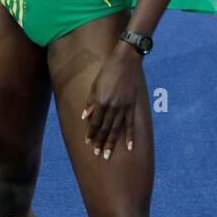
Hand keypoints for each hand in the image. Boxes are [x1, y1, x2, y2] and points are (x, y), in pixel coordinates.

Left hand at [82, 45, 141, 160]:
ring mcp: (123, 106)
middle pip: (105, 128)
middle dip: (101, 142)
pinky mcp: (132, 105)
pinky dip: (130, 136)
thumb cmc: (108, 71)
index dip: (91, 133)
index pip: (94, 122)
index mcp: (100, 101)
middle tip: (98, 155)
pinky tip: (129, 147)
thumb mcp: (95, 85)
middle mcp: (111, 106)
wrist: (126, 61)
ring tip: (108, 155)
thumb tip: (84, 117)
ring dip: (112, 143)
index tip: (88, 143)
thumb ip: (90, 102)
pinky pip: (131, 124)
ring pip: (116, 129)